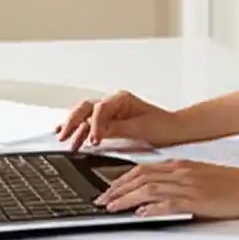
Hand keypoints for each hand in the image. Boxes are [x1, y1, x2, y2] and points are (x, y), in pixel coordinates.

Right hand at [55, 91, 181, 151]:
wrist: (174, 130)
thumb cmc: (163, 126)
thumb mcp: (140, 128)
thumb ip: (117, 128)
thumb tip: (97, 131)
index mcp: (121, 99)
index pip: (100, 108)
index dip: (93, 124)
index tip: (92, 139)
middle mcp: (114, 103)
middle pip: (86, 107)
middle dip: (73, 121)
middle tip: (64, 135)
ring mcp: (112, 112)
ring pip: (86, 116)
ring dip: (75, 127)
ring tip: (65, 140)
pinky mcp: (112, 122)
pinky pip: (92, 124)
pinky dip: (82, 132)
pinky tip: (74, 139)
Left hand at [93, 159, 238, 219]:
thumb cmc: (229, 182)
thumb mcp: (198, 174)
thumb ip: (176, 179)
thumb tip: (154, 190)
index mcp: (179, 165)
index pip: (142, 169)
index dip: (121, 178)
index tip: (108, 188)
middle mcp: (180, 172)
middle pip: (140, 177)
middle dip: (117, 189)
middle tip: (101, 200)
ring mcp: (187, 185)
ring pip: (148, 189)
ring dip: (126, 198)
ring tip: (111, 207)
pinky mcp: (196, 200)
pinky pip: (168, 203)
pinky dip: (151, 208)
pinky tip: (140, 213)